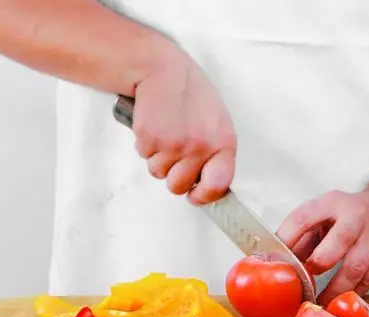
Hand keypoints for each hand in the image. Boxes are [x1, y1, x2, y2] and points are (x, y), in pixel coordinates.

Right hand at [132, 52, 236, 203]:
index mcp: (223, 143)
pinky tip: (155, 125)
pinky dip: (146, 145)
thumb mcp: (216, 121)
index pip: (217, 185)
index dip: (203, 196)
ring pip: (159, 173)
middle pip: (180, 186)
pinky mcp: (150, 140)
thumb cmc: (190, 93)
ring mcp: (174, 145)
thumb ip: (215, 152)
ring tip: (165, 131)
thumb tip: (208, 182)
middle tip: (174, 151)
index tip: (196, 195)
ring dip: (158, 158)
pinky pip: (145, 157)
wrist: (162, 69)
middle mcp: (200, 147)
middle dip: (173, 174)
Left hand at [276, 190, 368, 305]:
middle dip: (321, 262)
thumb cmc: (349, 215)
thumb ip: (301, 236)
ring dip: (335, 289)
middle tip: (306, 282)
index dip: (288, 237)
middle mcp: (356, 216)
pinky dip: (353, 293)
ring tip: (320, 302)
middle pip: (341, 238)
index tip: (277, 259)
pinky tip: (341, 300)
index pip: (305, 216)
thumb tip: (277, 262)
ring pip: (357, 266)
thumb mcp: (323, 215)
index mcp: (331, 203)